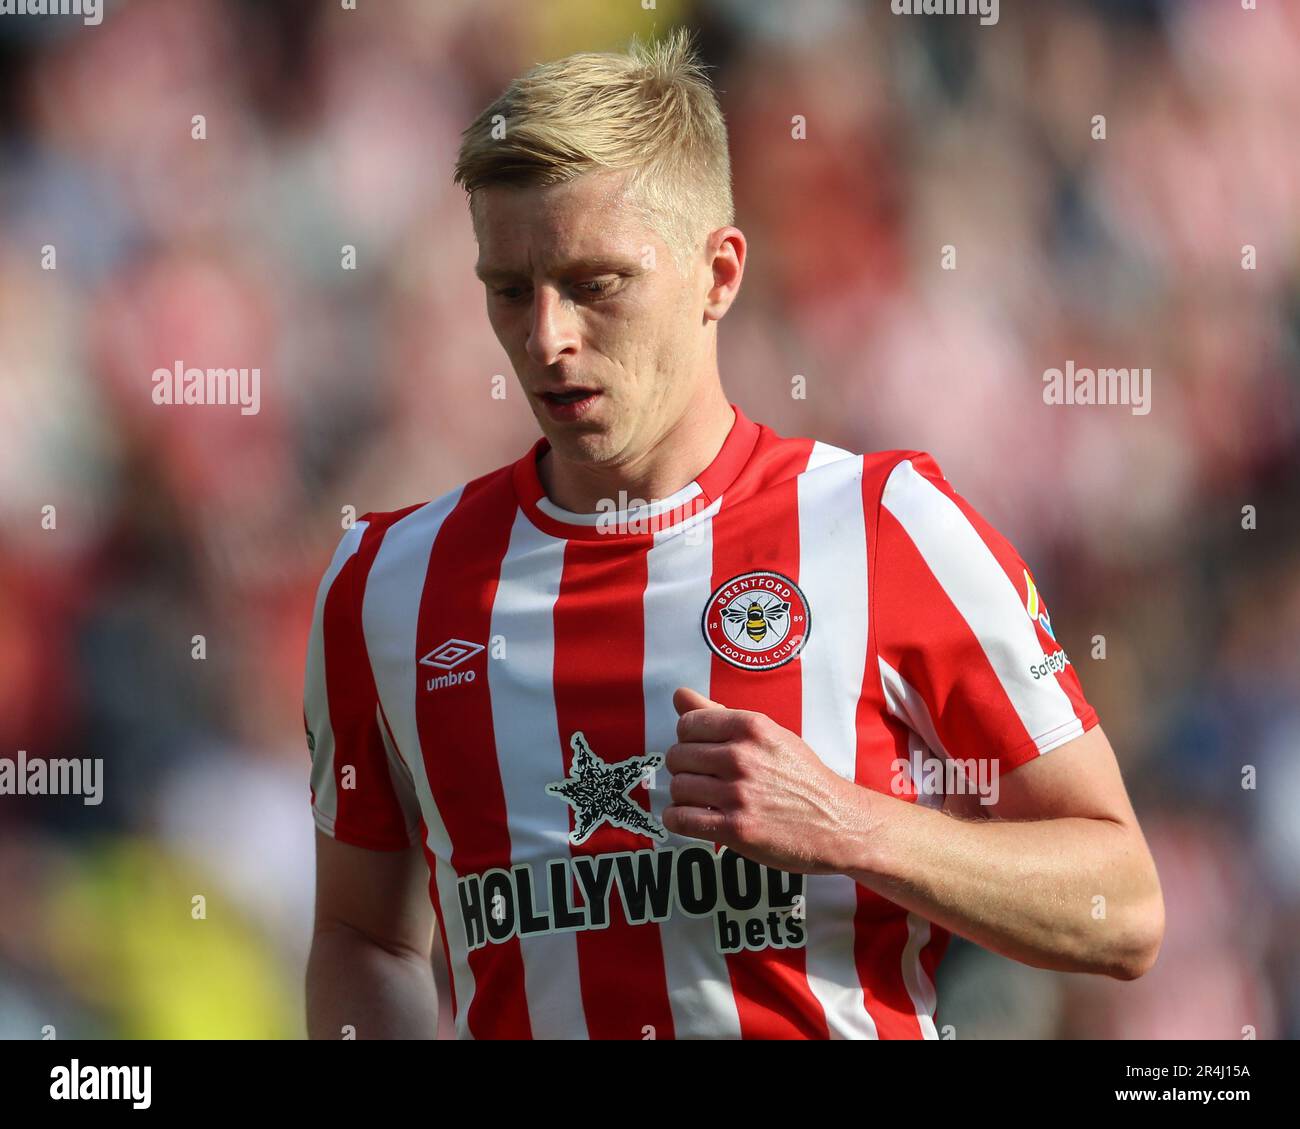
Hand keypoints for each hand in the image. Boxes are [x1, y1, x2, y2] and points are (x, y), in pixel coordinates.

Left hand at [661, 686, 872, 873]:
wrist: (837, 823)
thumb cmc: (802, 777)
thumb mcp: (769, 735)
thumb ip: (719, 714)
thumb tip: (679, 695)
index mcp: (751, 727)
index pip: (687, 724)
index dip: (688, 740)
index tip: (701, 752)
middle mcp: (742, 757)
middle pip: (678, 756)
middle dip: (685, 769)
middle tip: (704, 779)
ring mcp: (738, 793)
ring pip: (678, 788)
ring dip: (684, 797)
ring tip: (704, 799)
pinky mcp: (736, 828)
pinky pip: (680, 819)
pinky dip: (678, 820)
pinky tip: (694, 818)